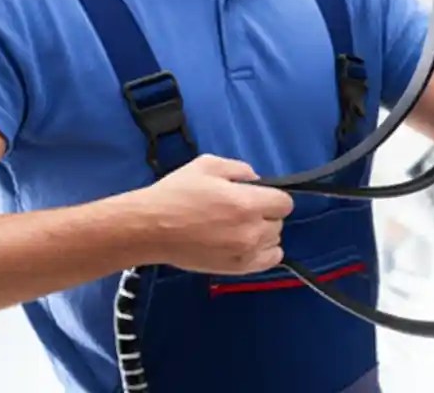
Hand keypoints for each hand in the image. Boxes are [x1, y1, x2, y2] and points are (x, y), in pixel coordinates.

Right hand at [131, 155, 294, 274]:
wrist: (149, 228)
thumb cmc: (176, 194)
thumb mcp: (207, 165)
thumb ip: (239, 169)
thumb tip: (257, 179)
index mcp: (248, 203)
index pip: (284, 202)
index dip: (272, 197)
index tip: (256, 196)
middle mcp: (252, 230)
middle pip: (278, 222)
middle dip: (265, 214)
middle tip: (241, 212)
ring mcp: (246, 252)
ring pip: (274, 241)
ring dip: (263, 234)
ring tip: (239, 229)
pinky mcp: (236, 269)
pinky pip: (269, 262)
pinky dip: (265, 253)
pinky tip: (248, 245)